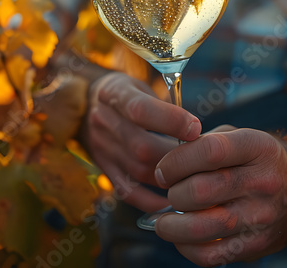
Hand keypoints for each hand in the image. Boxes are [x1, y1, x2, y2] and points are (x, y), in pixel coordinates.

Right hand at [82, 72, 201, 211]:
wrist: (86, 105)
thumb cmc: (127, 94)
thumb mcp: (140, 86)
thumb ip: (163, 104)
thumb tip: (194, 129)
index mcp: (114, 93)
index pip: (139, 109)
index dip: (169, 120)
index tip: (195, 127)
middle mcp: (103, 121)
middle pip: (141, 146)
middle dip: (176, 155)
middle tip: (201, 158)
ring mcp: (101, 148)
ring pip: (138, 170)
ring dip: (169, 176)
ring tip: (192, 175)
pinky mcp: (104, 168)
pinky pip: (127, 191)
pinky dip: (151, 200)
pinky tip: (172, 200)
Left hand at [153, 126, 286, 265]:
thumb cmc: (261, 160)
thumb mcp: (242, 136)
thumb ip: (205, 144)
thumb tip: (165, 165)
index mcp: (257, 147)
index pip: (209, 151)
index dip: (176, 161)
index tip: (163, 170)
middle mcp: (263, 182)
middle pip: (201, 191)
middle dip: (174, 193)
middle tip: (170, 192)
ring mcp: (262, 217)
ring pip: (203, 227)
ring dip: (173, 226)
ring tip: (165, 221)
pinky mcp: (259, 245)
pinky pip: (213, 256)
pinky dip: (187, 249)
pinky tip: (182, 238)